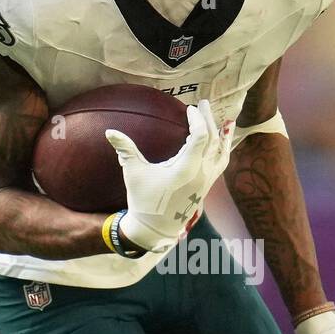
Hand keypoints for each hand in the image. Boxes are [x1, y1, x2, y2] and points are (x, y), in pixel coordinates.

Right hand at [105, 100, 232, 251]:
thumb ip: (125, 150)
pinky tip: (222, 142)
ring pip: (221, 153)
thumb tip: (110, 131)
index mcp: (186, 169)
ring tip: (225, 120)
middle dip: (209, 120)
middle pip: (213, 141)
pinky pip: (221, 163)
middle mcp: (201, 174)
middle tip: (203, 104)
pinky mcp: (206, 187)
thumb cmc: (143, 201)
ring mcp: (206, 182)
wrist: (155, 229)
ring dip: (222, 135)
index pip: (200, 137)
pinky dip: (223, 149)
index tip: (190, 109)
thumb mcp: (134, 173)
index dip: (197, 120)